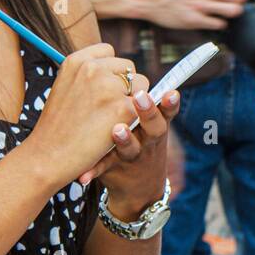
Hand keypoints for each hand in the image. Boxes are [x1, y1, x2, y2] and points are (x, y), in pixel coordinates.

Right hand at [25, 43, 151, 184]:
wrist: (46, 157)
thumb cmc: (57, 127)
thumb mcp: (65, 87)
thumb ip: (88, 74)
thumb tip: (115, 70)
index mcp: (77, 60)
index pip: (109, 52)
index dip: (110, 72)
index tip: (102, 90)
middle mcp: (93, 68)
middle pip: (129, 68)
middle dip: (124, 87)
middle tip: (106, 110)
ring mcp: (109, 87)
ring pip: (142, 87)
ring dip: (133, 103)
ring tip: (111, 120)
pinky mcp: (123, 108)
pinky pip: (142, 108)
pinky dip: (134, 120)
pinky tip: (117, 131)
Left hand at [82, 86, 180, 218]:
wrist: (139, 189)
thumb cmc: (141, 141)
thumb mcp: (150, 124)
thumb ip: (143, 100)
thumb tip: (126, 65)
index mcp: (156, 125)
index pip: (166, 110)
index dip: (169, 102)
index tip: (171, 92)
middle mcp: (148, 140)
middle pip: (154, 127)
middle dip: (148, 113)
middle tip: (140, 99)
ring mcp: (133, 156)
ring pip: (130, 148)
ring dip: (124, 140)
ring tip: (117, 131)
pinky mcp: (115, 170)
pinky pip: (103, 168)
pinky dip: (93, 171)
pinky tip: (83, 175)